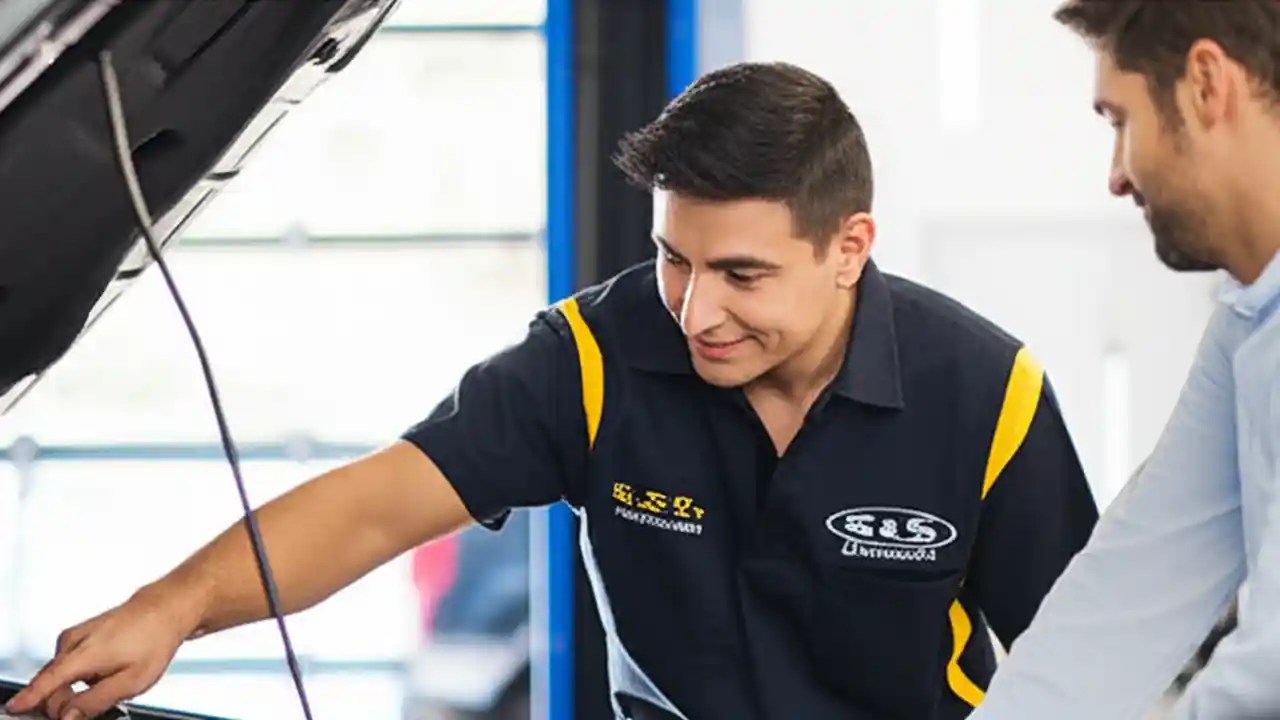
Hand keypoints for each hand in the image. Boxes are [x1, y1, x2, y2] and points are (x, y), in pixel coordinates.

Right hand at [5, 585, 200, 719]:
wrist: (166, 608)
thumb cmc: (154, 639)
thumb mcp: (132, 681)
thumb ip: (96, 701)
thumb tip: (68, 715)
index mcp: (83, 654)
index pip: (47, 683)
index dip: (29, 699)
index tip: (14, 708)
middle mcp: (73, 642)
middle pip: (52, 683)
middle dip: (64, 700)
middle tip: (89, 707)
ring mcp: (75, 636)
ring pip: (62, 673)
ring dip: (76, 686)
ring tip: (110, 680)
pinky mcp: (79, 634)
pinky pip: (70, 662)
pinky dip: (81, 673)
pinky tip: (106, 669)